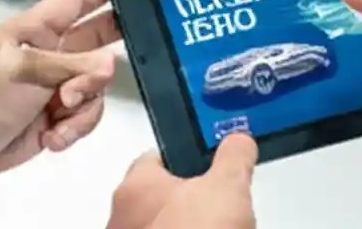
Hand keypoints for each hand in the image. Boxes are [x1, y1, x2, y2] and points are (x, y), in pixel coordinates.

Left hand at [0, 0, 120, 178]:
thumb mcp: (21, 72)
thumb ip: (68, 66)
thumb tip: (108, 65)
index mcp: (37, 29)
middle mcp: (53, 53)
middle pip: (99, 40)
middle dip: (108, 52)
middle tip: (129, 54)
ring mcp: (56, 85)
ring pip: (97, 87)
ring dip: (84, 105)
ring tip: (60, 114)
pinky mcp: (57, 116)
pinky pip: (87, 116)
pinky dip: (74, 129)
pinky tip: (52, 137)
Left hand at [107, 134, 257, 228]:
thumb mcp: (227, 186)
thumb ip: (234, 157)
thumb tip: (239, 140)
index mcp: (136, 186)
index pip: (157, 158)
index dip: (186, 158)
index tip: (206, 162)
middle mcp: (122, 220)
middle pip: (160, 199)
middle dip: (189, 201)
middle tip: (218, 203)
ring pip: (164, 228)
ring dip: (185, 228)